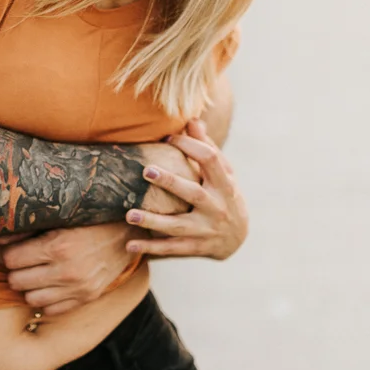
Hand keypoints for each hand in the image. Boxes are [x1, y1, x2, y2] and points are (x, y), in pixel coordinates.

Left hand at [0, 222, 135, 317]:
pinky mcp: (86, 298)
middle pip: (16, 281)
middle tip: (14, 261)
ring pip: (30, 298)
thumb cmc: (90, 220)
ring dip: (27, 286)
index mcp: (58, 246)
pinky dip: (45, 299)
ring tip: (31, 272)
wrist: (128, 234)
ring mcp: (78, 288)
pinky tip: (47, 284)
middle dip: (11, 270)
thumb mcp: (60, 218)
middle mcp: (67, 271)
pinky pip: (50, 309)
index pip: (11, 260)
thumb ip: (27, 229)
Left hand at [125, 119, 247, 259]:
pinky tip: (130, 245)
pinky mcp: (196, 247)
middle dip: (170, 182)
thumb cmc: (225, 196)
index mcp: (224, 184)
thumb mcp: (224, 173)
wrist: (239, 238)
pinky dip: (151, 248)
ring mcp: (206, 230)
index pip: (210, 160)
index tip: (168, 138)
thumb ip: (207, 148)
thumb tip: (192, 120)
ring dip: (153, 221)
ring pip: (178, 226)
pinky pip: (171, 248)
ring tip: (129, 214)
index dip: (190, 146)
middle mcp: (217, 207)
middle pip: (193, 193)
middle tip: (146, 171)